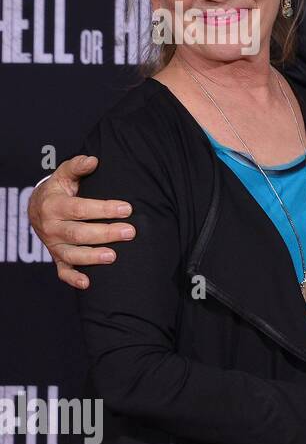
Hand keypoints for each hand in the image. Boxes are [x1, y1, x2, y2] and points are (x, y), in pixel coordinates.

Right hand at [29, 155, 135, 289]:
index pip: (80, 208)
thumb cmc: (59, 190)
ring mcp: (54, 244)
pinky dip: (73, 278)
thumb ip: (77, 166)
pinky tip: (88, 283)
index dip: (103, 209)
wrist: (37, 208)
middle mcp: (52, 227)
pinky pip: (62, 271)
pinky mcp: (57, 257)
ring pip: (72, 254)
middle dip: (105, 233)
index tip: (127, 208)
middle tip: (130, 232)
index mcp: (54, 206)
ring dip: (92, 257)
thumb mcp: (63, 175)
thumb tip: (93, 160)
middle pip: (79, 233)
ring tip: (114, 256)